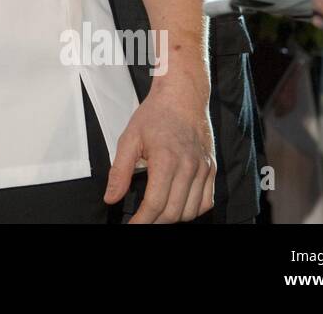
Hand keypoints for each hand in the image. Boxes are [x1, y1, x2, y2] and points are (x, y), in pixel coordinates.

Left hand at [106, 82, 215, 223]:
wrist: (182, 97)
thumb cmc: (155, 115)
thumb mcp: (129, 139)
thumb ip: (119, 171)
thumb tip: (111, 197)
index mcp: (166, 160)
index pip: (155, 204)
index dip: (141, 221)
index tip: (131, 226)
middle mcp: (189, 167)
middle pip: (173, 212)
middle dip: (154, 223)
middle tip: (140, 222)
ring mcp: (203, 169)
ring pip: (191, 211)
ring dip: (173, 218)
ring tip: (156, 215)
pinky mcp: (211, 169)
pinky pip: (206, 202)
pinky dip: (192, 211)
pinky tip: (178, 207)